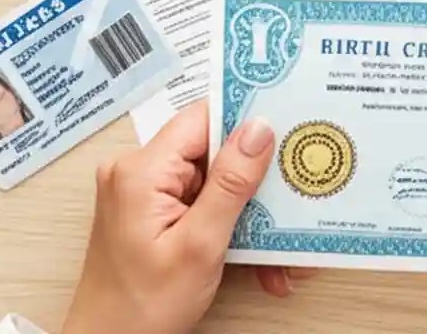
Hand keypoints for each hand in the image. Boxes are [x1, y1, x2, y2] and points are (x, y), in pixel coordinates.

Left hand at [63, 101, 316, 333]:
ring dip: (247, 211)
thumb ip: (231, 183)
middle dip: (254, 181)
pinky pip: (202, 202)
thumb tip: (259, 129)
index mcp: (141, 171)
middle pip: (213, 151)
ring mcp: (144, 192)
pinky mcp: (153, 210)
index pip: (203, 119)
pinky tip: (253, 256)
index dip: (246, 121)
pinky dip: (229, 225)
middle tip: (289, 200)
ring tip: (273, 246)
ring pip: (214, 181)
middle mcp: (137, 172)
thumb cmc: (140, 308)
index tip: (286, 129)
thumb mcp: (199, 245)